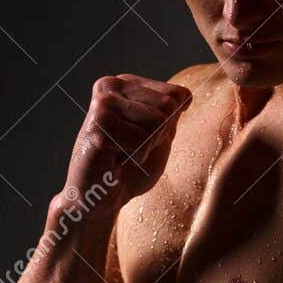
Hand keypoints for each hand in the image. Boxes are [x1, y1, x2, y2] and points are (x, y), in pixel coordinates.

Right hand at [64, 74, 191, 216]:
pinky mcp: (98, 125)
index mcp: (125, 84)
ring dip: (145, 148)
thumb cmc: (129, 170)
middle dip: (157, 136)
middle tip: (131, 149)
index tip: (141, 139)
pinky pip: (141, 140)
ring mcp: (103, 103)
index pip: (176, 94)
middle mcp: (111, 86)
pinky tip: (114, 161)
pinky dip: (135, 158)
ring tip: (122, 154)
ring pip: (157, 121)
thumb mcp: (158, 137)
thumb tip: (184, 95)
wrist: (98, 198)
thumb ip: (170, 115)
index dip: (167, 126)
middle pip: (168, 106)